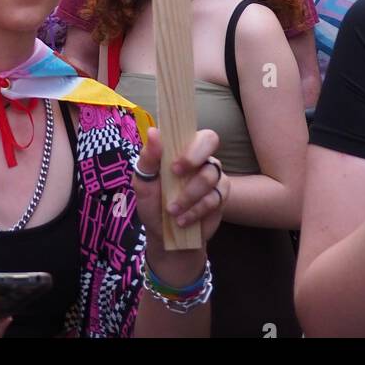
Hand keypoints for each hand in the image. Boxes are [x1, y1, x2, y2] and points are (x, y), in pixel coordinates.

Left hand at [133, 127, 226, 247]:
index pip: (191, 129)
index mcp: (181, 147)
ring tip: (172, 210)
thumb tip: (154, 132)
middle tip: (176, 175)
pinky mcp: (221, 197)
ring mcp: (213, 175)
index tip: (173, 165)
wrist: (163, 235)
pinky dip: (195, 211)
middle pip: (211, 140)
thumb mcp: (143, 181)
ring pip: (209, 176)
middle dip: (194, 158)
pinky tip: (183, 220)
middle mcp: (200, 157)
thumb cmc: (153, 202)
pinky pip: (214, 199)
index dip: (187, 141)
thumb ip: (148, 158)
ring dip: (188, 196)